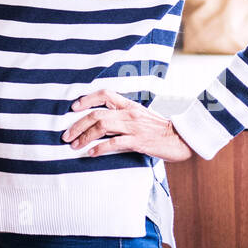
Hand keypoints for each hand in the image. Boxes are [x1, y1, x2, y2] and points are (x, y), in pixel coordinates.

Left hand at [61, 89, 193, 162]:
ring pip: (102, 127)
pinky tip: (91, 154)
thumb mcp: (140, 117)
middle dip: (78, 125)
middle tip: (66, 135)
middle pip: (97, 114)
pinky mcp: (138, 141)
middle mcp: (129, 113)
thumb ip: (122, 117)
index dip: (87, 99)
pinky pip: (114, 143)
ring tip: (74, 145)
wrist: (181, 139)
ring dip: (84, 137)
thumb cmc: (158, 130)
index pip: (104, 94)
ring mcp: (134, 127)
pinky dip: (100, 148)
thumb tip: (100, 123)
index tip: (73, 107)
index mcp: (129, 105)